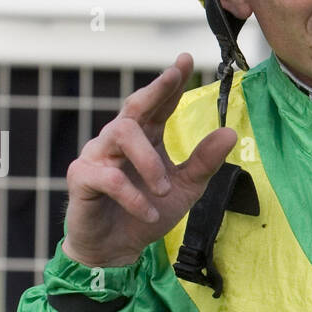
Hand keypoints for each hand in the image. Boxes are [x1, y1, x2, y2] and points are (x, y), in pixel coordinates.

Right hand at [62, 54, 237, 268]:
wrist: (117, 251)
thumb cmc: (147, 214)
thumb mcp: (185, 189)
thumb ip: (204, 162)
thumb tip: (230, 132)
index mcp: (143, 138)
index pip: (156, 103)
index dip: (169, 82)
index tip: (184, 59)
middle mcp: (117, 141)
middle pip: (134, 106)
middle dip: (154, 89)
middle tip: (173, 77)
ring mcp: (97, 156)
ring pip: (121, 134)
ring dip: (148, 161)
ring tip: (165, 189)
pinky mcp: (82, 179)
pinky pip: (108, 176)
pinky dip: (133, 195)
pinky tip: (148, 211)